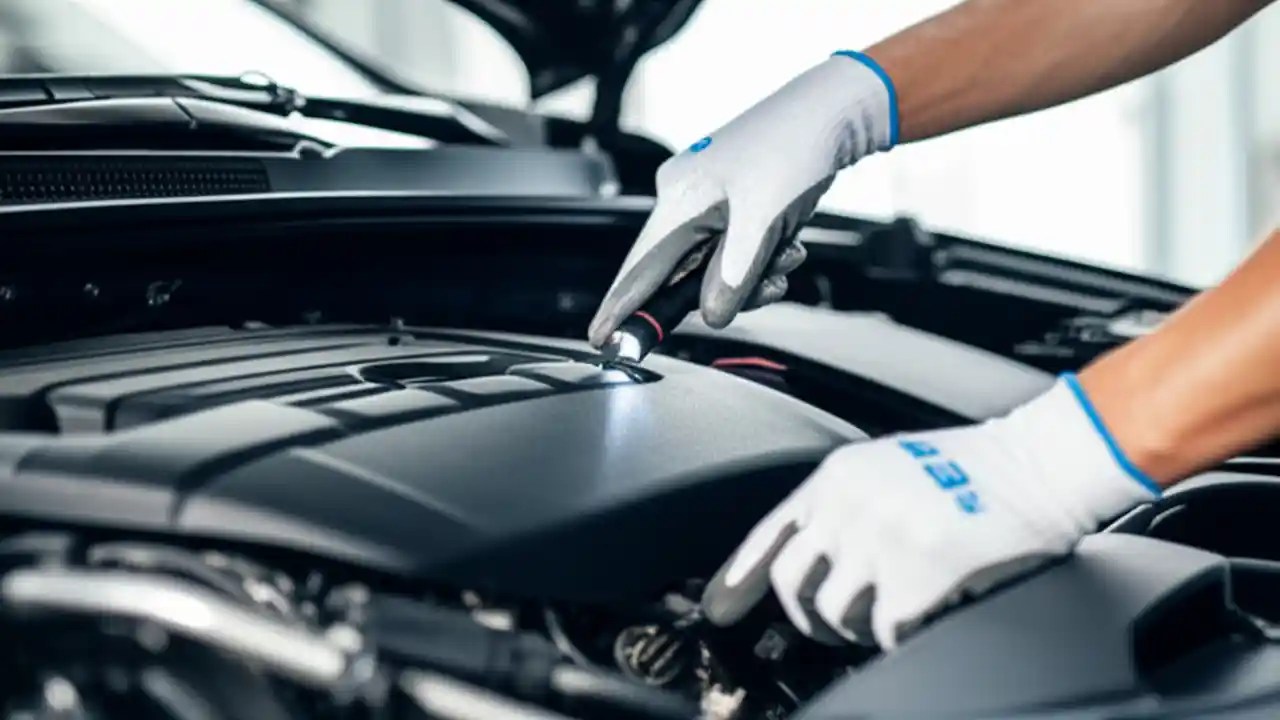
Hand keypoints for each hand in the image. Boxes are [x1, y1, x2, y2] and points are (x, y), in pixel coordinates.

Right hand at [587, 52, 898, 346]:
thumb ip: (732, 275)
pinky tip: (788, 247)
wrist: (834, 111)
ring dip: (753, 275)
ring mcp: (708, 201)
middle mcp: (684, 199)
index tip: (602, 341)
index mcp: (678, 199)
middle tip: (767, 287)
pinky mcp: (732, 204)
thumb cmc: (794, 149)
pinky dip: (760, 261)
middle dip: (728, 289)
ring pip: (714, 266)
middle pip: (683, 273)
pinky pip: (733, 252)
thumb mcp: (763, 220)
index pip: (639, 268)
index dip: (619, 309)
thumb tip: (711, 317)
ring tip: (788, 255)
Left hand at [701, 375, 1160, 648]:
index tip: (719, 608)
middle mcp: (850, 503)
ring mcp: (882, 538)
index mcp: (838, 476)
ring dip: (858, 628)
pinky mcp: (920, 573)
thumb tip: (805, 561)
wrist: (1040, 465)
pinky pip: (887, 630)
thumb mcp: (886, 469)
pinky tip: (920, 615)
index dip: (739, 577)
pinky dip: (899, 635)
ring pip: (836, 614)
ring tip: (886, 616)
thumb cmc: (972, 470)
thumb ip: (841, 507)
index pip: (771, 533)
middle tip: (832, 627)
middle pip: (792, 585)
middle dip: (808, 616)